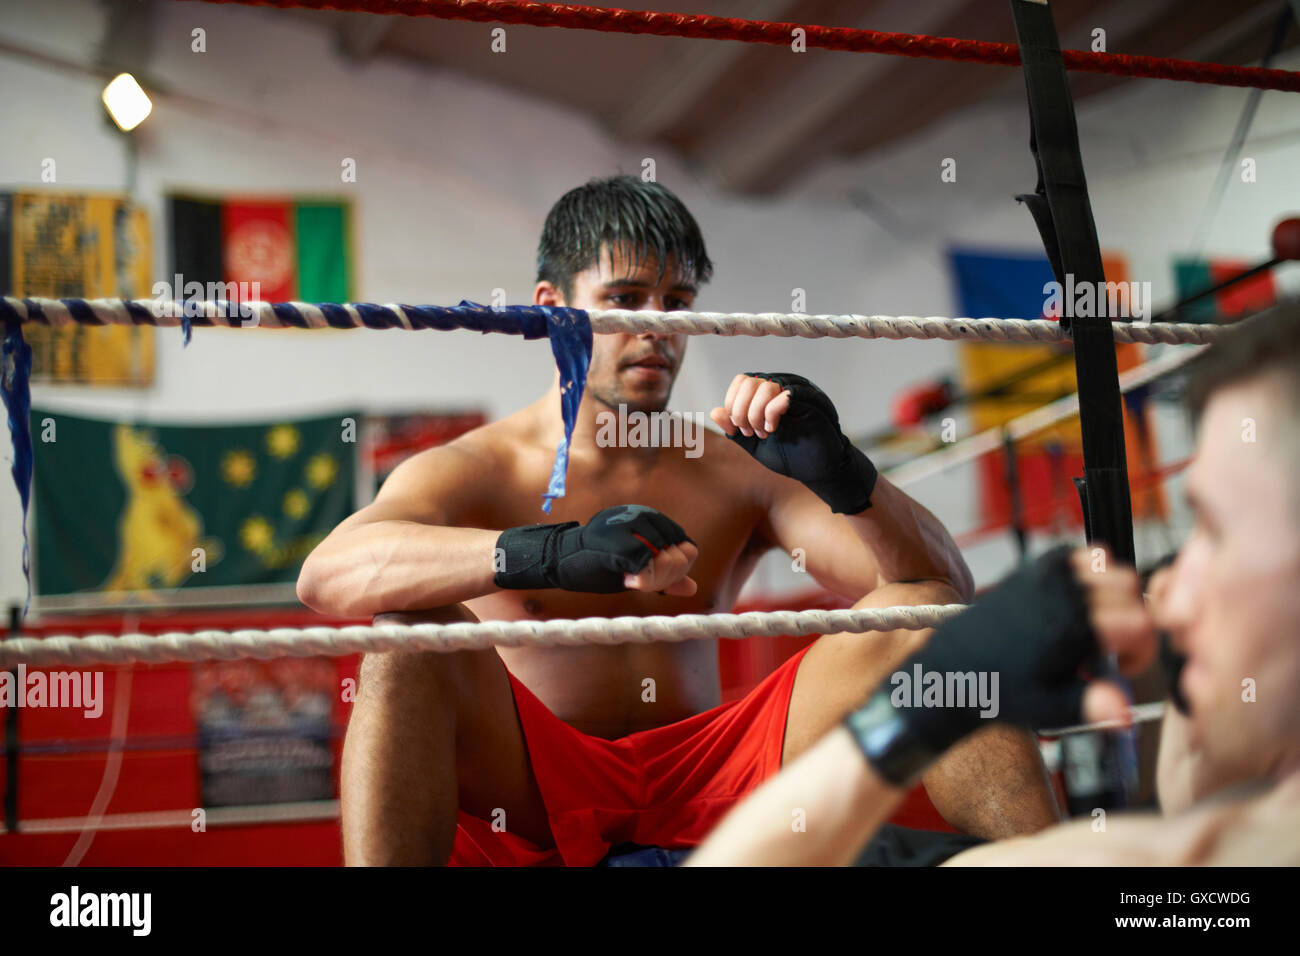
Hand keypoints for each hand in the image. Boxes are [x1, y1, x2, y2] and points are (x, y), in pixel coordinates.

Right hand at [494, 504, 696, 595]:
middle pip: (679, 555)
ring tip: (634, 581)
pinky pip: (646, 570)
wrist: (559, 559)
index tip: (656, 578)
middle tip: (643, 582)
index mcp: (648, 517)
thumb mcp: (636, 567)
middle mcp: (641, 516)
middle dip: (667, 578)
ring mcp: (629, 528)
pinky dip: (642, 582)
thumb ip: (663, 574)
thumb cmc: (597, 563)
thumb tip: (692, 588)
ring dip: (655, 581)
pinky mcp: (616, 544)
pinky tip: (628, 581)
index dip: (678, 568)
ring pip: (665, 562)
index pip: (686, 545)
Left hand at [710, 372, 877, 513]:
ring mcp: (798, 390)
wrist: (818, 470)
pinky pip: (784, 395)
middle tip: (752, 433)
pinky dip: (770, 413)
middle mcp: (782, 385)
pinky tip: (773, 429)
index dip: (733, 404)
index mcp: (768, 393)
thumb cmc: (790, 454)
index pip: (741, 381)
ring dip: (756, 413)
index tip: (741, 430)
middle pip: (749, 381)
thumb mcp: (754, 443)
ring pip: (764, 385)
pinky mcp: (811, 401)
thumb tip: (714, 412)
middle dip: (742, 411)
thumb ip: (734, 429)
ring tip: (764, 432)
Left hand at [843, 545, 1156, 785]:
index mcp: (1073, 627)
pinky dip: (1087, 571)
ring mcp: (1047, 573)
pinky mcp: (1034, 565)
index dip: (1139, 650)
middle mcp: (1063, 592)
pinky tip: (1074, 602)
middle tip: (1103, 646)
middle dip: (1129, 617)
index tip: (1116, 666)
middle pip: (1131, 588)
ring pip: (1111, 567)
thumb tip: (1125, 714)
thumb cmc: (1002, 691)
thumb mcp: (1050, 707)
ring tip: (1090, 624)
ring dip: (1112, 594)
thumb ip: (1093, 706)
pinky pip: (1081, 554)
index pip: (1142, 623)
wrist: (955, 668)